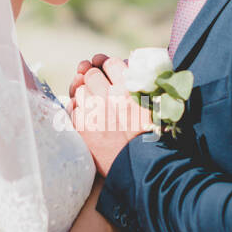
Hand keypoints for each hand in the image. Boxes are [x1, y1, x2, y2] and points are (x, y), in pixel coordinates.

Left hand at [70, 54, 152, 175]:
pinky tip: (86, 117)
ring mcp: (96, 111)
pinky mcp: (84, 127)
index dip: (106, 65)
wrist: (147, 166)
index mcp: (132, 87)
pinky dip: (77, 110)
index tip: (105, 69)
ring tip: (94, 105)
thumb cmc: (157, 136)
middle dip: (93, 78)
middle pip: (91, 74)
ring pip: (80, 90)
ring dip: (85, 94)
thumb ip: (144, 85)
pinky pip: (73, 109)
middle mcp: (112, 95)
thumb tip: (126, 69)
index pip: (111, 64)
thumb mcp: (158, 104)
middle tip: (98, 87)